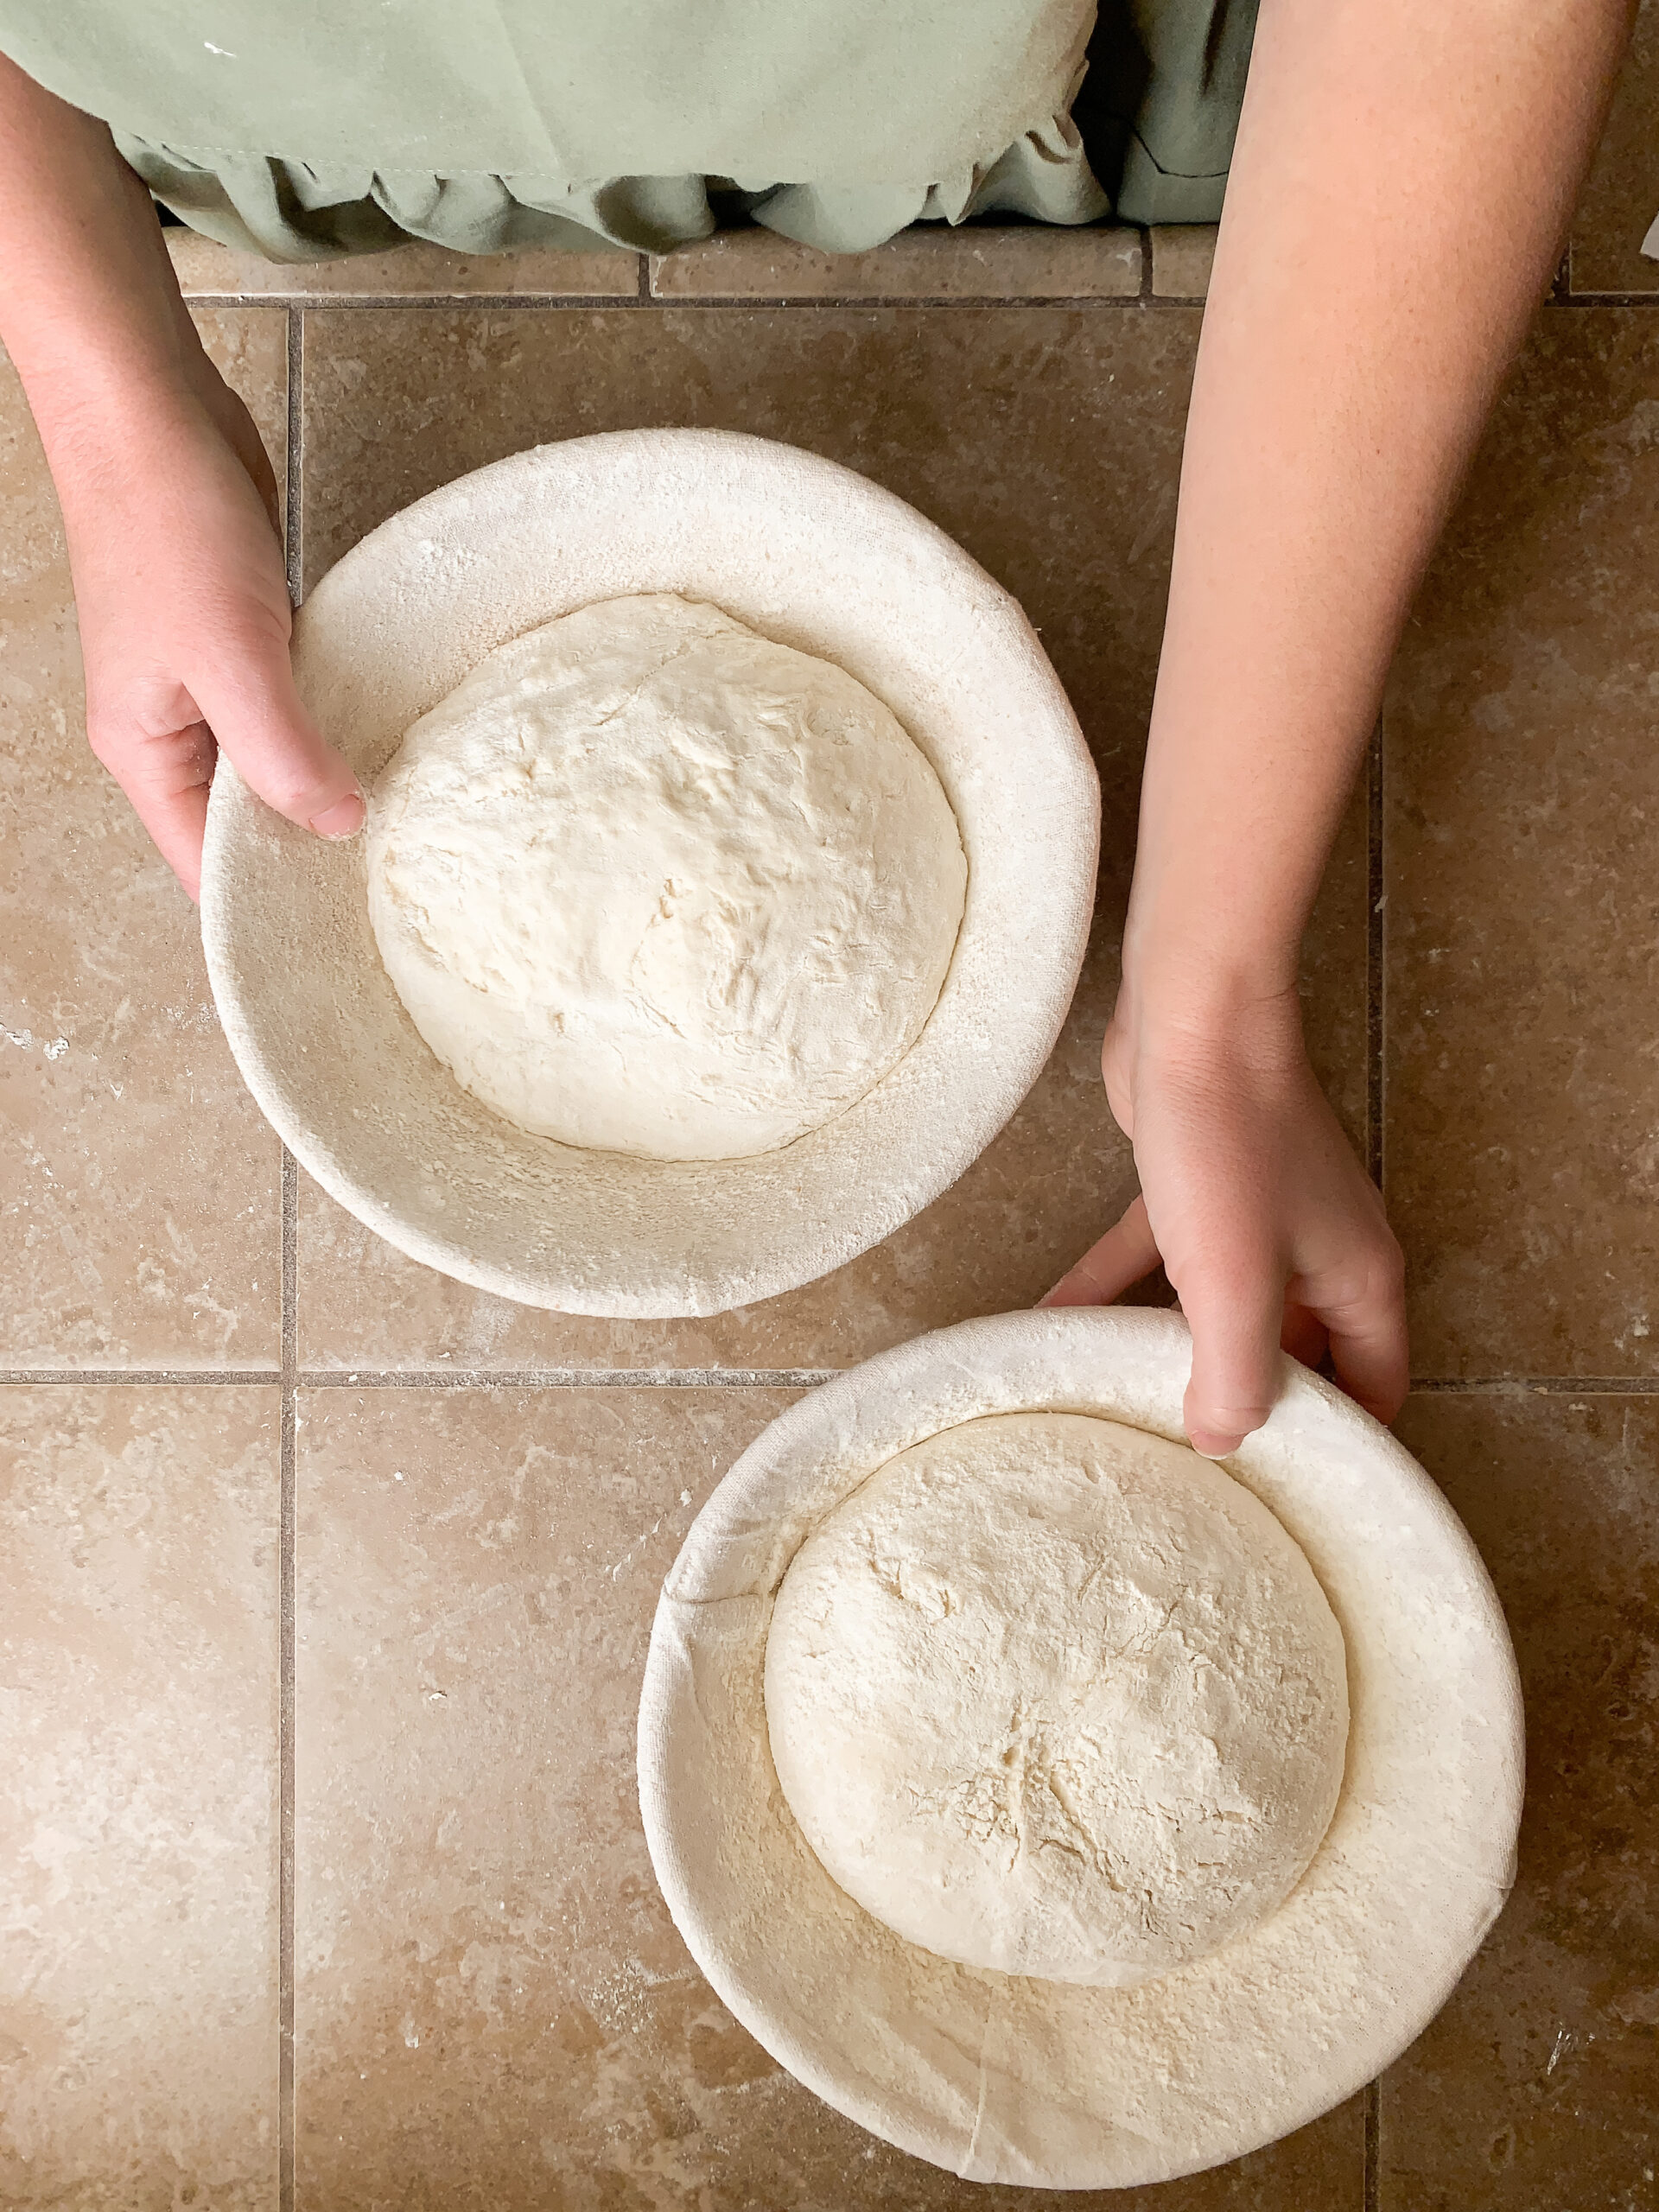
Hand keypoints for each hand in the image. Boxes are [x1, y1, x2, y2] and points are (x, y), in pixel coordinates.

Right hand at [48, 355, 362, 898]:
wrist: (151, 404)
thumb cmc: (166, 523)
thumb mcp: (230, 656)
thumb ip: (281, 752)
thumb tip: (340, 825)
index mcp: (146, 752)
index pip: (205, 864)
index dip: (270, 899)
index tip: (349, 924)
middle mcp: (174, 727)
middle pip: (247, 819)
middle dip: (312, 845)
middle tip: (400, 879)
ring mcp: (210, 679)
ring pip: (278, 758)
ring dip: (331, 777)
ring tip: (410, 819)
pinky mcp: (245, 633)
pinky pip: (296, 700)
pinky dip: (335, 716)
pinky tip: (390, 733)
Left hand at [1044, 988, 1406, 1455]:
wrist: (1193, 1019)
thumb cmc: (1230, 1146)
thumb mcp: (1236, 1285)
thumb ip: (1237, 1377)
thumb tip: (1224, 1442)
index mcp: (1360, 1280)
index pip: (1374, 1385)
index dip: (1343, 1440)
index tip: (1290, 1490)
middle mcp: (1321, 1251)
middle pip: (1295, 1354)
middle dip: (1245, 1403)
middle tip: (1187, 1461)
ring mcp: (1259, 1215)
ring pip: (1221, 1309)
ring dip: (1170, 1352)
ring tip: (1118, 1406)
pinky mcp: (1196, 1185)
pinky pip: (1158, 1260)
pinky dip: (1113, 1292)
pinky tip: (1053, 1323)